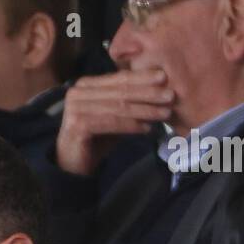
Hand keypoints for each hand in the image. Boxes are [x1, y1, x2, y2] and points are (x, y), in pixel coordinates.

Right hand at [55, 68, 173, 174]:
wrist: (72, 165)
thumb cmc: (96, 139)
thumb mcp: (114, 116)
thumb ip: (128, 102)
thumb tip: (160, 89)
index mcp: (87, 85)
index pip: (119, 78)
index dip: (143, 77)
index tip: (165, 77)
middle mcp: (77, 92)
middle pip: (120, 91)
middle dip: (148, 93)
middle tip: (171, 96)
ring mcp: (75, 108)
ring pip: (118, 107)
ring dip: (145, 110)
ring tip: (165, 113)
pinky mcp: (77, 125)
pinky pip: (111, 122)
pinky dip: (131, 125)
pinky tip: (147, 129)